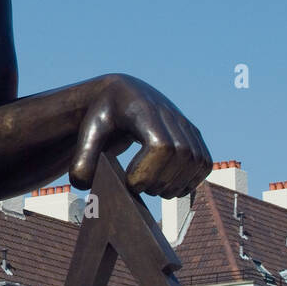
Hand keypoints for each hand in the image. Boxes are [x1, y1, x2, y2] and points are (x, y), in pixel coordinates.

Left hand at [69, 74, 212, 196]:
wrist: (122, 96)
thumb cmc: (103, 115)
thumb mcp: (87, 133)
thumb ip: (82, 158)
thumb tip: (85, 185)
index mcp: (142, 109)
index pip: (160, 145)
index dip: (148, 171)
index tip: (129, 183)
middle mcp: (169, 114)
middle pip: (181, 155)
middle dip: (161, 181)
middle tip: (139, 189)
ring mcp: (184, 124)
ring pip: (196, 160)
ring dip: (177, 184)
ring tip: (153, 190)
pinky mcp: (193, 134)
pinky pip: (204, 162)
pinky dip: (192, 181)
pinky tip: (170, 186)